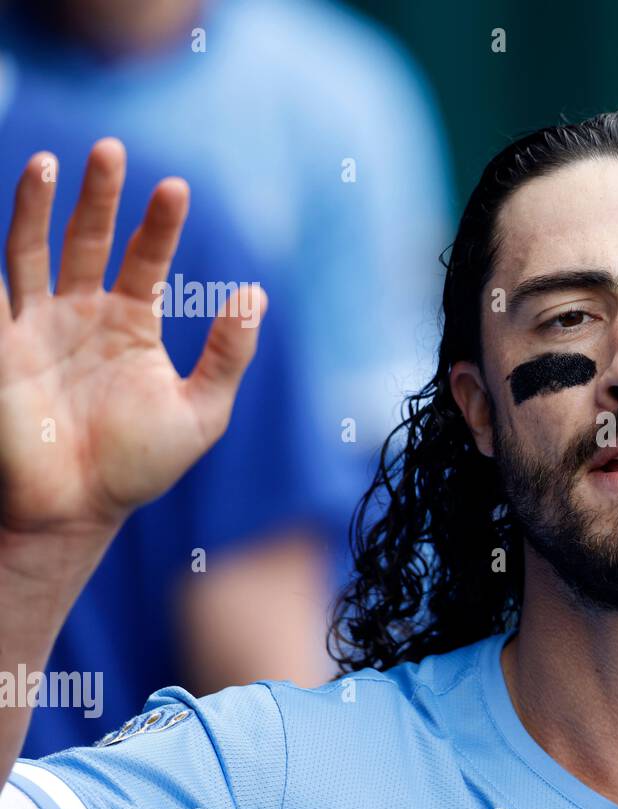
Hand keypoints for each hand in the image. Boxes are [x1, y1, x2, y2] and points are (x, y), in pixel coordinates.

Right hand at [0, 139, 264, 537]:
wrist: (76, 514)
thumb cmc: (138, 466)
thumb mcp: (201, 411)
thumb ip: (228, 354)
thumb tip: (256, 292)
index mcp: (129, 324)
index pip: (145, 258)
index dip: (159, 224)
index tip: (176, 188)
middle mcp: (78, 314)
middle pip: (85, 237)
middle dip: (97, 195)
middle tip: (111, 150)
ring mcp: (33, 327)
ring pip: (28, 250)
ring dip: (34, 205)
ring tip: (48, 160)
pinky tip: (2, 225)